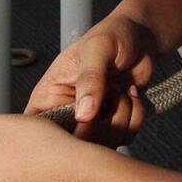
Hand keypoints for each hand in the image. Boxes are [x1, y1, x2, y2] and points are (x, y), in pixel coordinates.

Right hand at [25, 11, 156, 145]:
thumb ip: (90, 79)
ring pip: (103, 144)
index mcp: (48, 97)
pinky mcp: (113, 126)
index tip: (85, 118)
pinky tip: (131, 95)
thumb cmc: (112, 35)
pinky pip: (125, 138)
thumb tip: (84, 114)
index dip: (60, 137)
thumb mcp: (98, 49)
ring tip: (120, 89)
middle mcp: (66, 114)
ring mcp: (91, 123)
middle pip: (75, 147)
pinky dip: (135, 117)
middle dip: (101, 122)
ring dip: (121, 116)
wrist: (141, 37)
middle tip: (111, 93)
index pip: (39, 134)